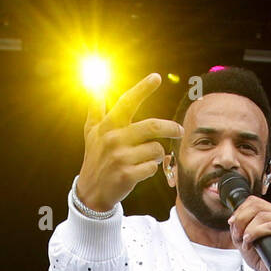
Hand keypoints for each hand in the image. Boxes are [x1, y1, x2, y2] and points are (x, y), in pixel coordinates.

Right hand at [76, 73, 184, 212]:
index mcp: (108, 126)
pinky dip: (152, 168)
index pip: (127, 102)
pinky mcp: (127, 175)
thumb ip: (95, 110)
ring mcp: (121, 158)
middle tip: (179, 131)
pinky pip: (152, 167)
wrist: (91, 192)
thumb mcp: (91, 133)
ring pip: (155, 149)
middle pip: (152, 127)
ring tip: (150, 158)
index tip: (156, 78)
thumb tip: (96, 87)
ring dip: (158, 154)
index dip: (142, 89)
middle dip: (170, 128)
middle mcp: (114, 139)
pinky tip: (142, 170)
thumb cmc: (95, 159)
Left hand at [227, 196, 270, 270]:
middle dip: (242, 220)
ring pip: (262, 216)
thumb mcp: (244, 237)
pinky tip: (251, 241)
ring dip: (248, 230)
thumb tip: (234, 218)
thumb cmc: (261, 257)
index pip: (254, 201)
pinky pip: (269, 226)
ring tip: (246, 242)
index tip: (233, 223)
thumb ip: (239, 225)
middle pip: (257, 206)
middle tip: (238, 234)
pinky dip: (256, 233)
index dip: (240, 211)